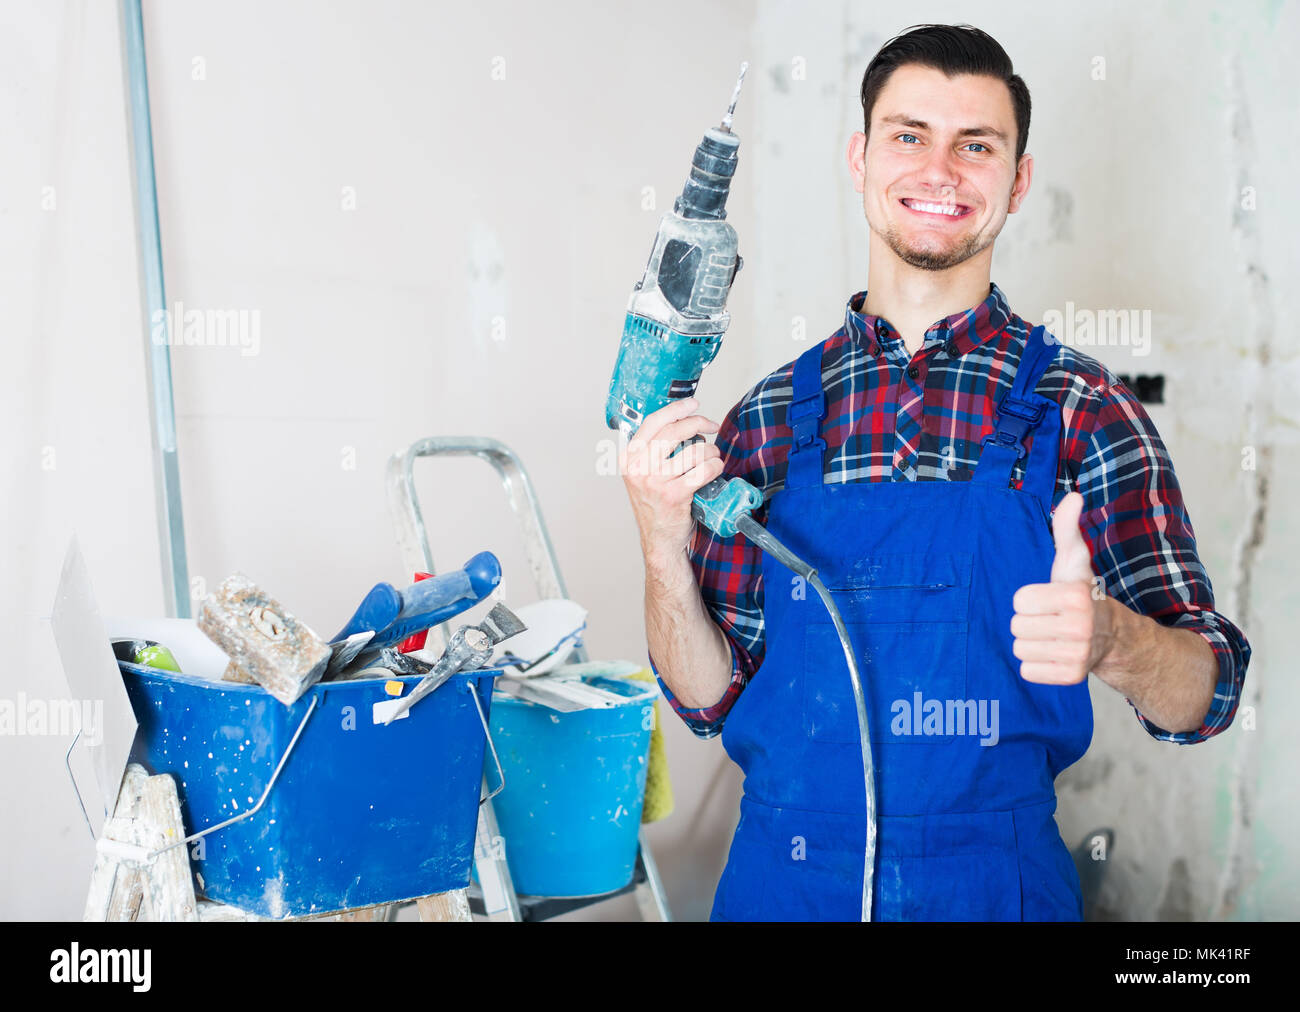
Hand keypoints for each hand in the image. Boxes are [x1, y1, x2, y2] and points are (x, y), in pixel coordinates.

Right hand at [618, 397, 723, 564]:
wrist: (659, 539)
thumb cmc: (655, 505)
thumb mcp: (643, 474)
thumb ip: (652, 450)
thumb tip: (678, 422)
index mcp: (629, 458)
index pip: (653, 422)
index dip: (676, 409)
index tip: (693, 404)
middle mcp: (638, 468)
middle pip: (675, 431)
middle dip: (699, 423)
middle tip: (711, 426)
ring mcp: (655, 481)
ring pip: (694, 450)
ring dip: (710, 450)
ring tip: (711, 456)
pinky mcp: (674, 494)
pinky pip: (703, 470)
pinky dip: (715, 466)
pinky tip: (715, 468)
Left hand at [1010, 492, 1113, 684]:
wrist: (1112, 637)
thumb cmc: (1082, 593)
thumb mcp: (1073, 561)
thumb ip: (1067, 529)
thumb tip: (1073, 496)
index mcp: (1075, 597)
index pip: (1019, 600)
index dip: (1029, 599)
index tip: (1048, 599)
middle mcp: (1079, 628)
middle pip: (1016, 626)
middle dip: (1029, 622)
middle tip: (1050, 620)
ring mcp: (1076, 655)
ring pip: (1019, 649)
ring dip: (1031, 644)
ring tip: (1051, 637)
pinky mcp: (1070, 677)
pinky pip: (1027, 671)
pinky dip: (1035, 666)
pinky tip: (1053, 654)